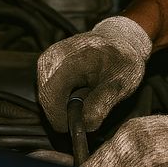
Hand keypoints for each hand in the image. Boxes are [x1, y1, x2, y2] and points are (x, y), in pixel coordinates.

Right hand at [37, 16, 151, 131]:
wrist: (121, 40)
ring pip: (44, 96)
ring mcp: (46, 58)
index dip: (61, 118)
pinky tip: (79, 89)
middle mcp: (53, 56)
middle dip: (64, 111)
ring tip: (87, 94)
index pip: (52, 98)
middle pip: (46, 99)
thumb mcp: (121, 84)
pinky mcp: (45, 63)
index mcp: (71, 59)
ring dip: (63, 104)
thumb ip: (102, 105)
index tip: (77, 125)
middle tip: (89, 107)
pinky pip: (46, 89)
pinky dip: (61, 96)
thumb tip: (85, 126)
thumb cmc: (123, 60)